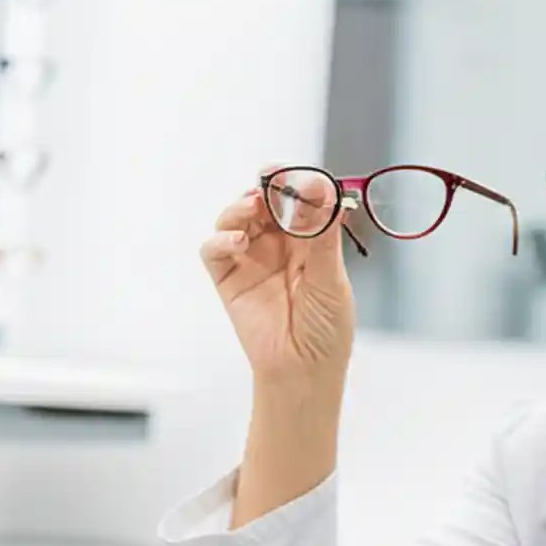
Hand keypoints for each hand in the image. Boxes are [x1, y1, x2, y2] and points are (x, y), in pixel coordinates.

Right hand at [200, 176, 356, 384]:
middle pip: (264, 202)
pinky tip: (238, 241)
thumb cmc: (326, 330)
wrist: (304, 371)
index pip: (299, 200)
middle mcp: (279, 246)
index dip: (296, 182)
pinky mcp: (229, 279)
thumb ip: (322, 234)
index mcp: (310, 241)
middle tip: (269, 179)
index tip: (298, 174)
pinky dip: (220, 239)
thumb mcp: (330, 277)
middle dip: (266, 188)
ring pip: (236, 219)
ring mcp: (251, 260)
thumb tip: (325, 190)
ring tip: (252, 207)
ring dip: (240, 207)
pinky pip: (215, 250)